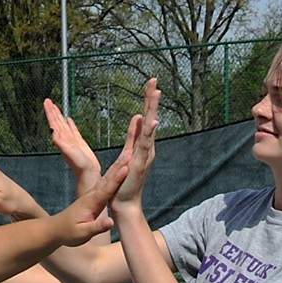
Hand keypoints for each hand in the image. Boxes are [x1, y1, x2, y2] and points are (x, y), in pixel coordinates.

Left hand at [43, 98, 101, 182]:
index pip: (54, 122)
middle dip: (52, 111)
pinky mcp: (79, 143)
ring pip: (64, 124)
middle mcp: (65, 139)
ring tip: (56, 107)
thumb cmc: (79, 167)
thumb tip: (53, 133)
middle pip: (57, 121)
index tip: (47, 103)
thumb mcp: (69, 153)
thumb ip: (60, 143)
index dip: (50, 112)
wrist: (89, 175)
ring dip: (59, 115)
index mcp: (62, 139)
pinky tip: (69, 120)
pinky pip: (73, 130)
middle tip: (48, 100)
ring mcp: (72, 141)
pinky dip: (70, 124)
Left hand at [51, 157, 126, 245]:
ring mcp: (91, 195)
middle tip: (130, 154)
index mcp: (91, 203)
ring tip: (127, 157)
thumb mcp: (83, 233)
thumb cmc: (69, 232)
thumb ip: (97, 227)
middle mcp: (91, 196)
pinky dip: (112, 175)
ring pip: (106, 179)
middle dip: (119, 167)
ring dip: (117, 167)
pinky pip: (104, 183)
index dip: (117, 179)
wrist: (56, 229)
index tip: (126, 168)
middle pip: (107, 179)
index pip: (106, 189)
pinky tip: (117, 170)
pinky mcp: (92, 198)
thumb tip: (111, 222)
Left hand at [112, 79, 159, 212]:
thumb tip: (138, 117)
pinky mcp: (139, 162)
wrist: (125, 203)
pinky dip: (149, 132)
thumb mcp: (128, 152)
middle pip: (150, 118)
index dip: (148, 100)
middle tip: (154, 79)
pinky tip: (153, 120)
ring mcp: (144, 154)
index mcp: (142, 143)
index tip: (150, 82)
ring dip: (153, 110)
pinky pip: (144, 145)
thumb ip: (133, 135)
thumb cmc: (125, 181)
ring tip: (156, 92)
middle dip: (151, 99)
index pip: (146, 117)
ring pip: (149, 127)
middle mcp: (147, 147)